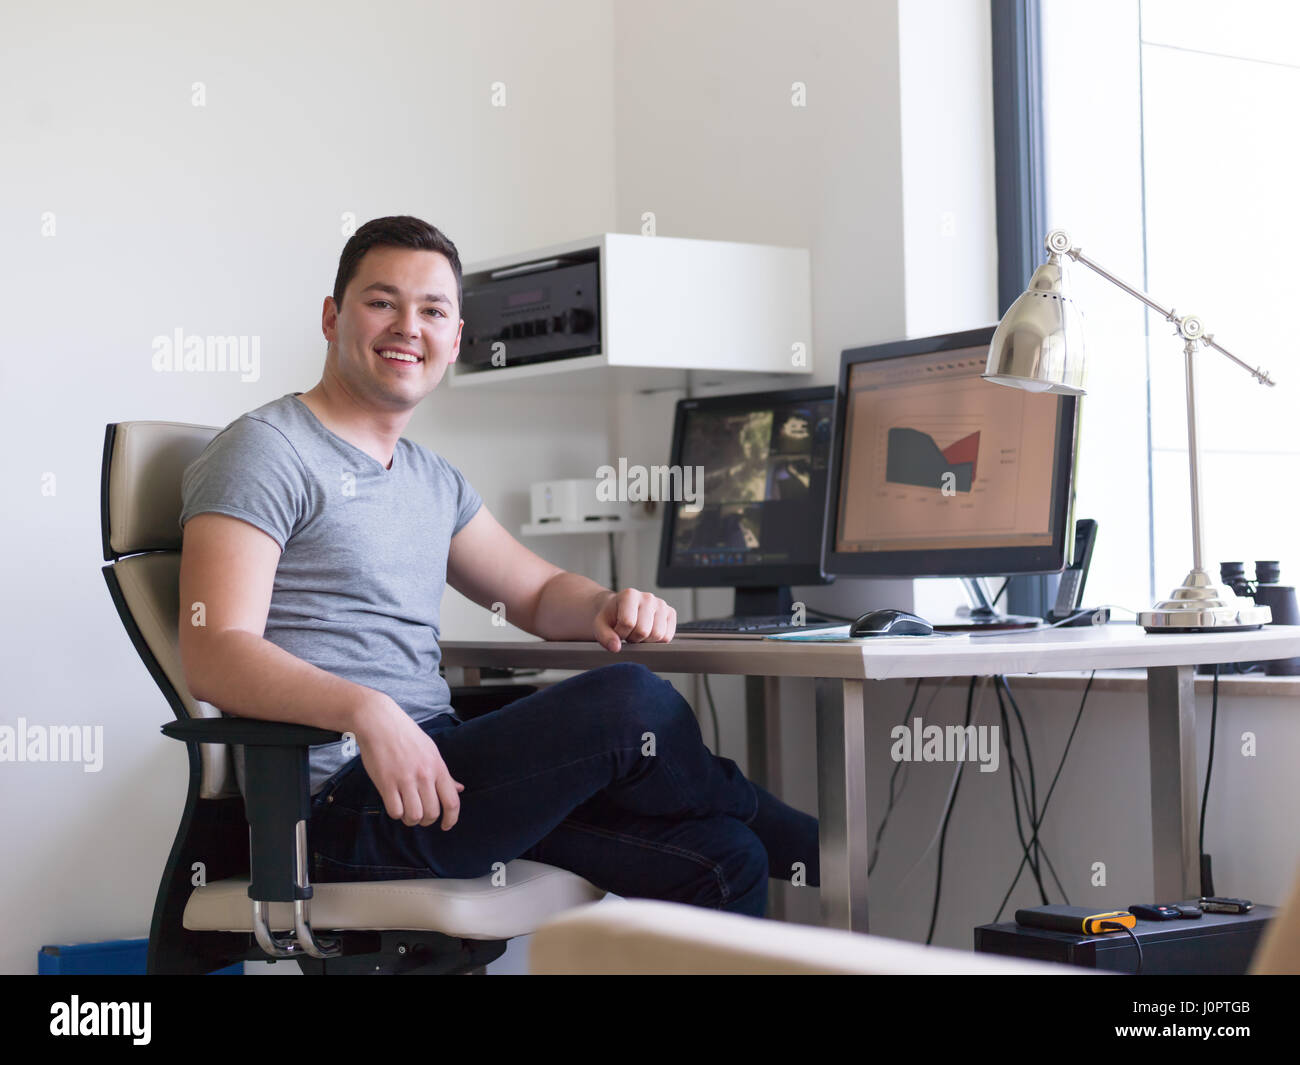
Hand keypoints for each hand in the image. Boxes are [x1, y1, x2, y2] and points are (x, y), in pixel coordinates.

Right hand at [349, 693, 464, 828]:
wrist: (380, 722)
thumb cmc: (406, 735)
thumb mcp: (431, 751)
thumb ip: (444, 774)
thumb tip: (460, 788)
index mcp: (438, 767)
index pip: (452, 801)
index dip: (451, 819)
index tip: (446, 825)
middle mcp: (424, 775)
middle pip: (432, 813)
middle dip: (426, 820)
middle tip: (420, 815)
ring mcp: (405, 779)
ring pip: (414, 816)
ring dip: (410, 820)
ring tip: (406, 811)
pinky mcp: (386, 782)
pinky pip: (395, 811)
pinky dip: (396, 813)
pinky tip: (394, 803)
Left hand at [593, 588, 675, 651]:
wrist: (618, 609)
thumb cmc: (610, 617)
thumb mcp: (599, 625)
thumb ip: (604, 636)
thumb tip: (616, 647)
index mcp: (629, 595)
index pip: (628, 623)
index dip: (620, 633)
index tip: (616, 631)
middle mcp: (648, 597)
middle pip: (644, 631)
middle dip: (633, 638)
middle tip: (627, 634)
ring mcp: (661, 604)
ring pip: (658, 635)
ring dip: (645, 641)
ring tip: (637, 633)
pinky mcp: (670, 613)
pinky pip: (667, 636)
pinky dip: (656, 641)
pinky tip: (647, 634)